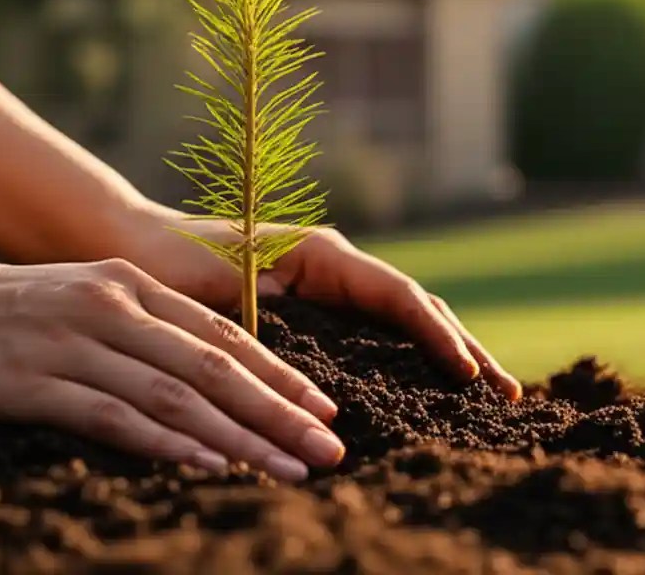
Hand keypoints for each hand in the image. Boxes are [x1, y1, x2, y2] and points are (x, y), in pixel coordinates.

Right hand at [0, 257, 345, 480]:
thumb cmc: (7, 309)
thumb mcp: (85, 296)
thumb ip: (143, 323)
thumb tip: (206, 366)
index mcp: (131, 285)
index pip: (224, 333)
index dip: (280, 373)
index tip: (324, 408)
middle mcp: (113, 308)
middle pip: (215, 366)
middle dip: (280, 411)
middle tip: (330, 449)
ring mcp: (76, 343)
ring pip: (177, 394)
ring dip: (240, 436)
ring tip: (289, 468)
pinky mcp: (37, 382)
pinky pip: (116, 417)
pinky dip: (169, 443)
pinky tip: (210, 465)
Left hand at [117, 207, 521, 399]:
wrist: (136, 248)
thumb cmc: (175, 262)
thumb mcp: (225, 287)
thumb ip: (274, 319)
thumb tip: (320, 380)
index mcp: (323, 255)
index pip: (401, 297)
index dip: (439, 337)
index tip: (469, 376)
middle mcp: (336, 268)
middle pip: (418, 309)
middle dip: (465, 349)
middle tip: (509, 396)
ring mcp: (330, 289)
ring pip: (405, 323)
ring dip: (449, 356)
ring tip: (490, 396)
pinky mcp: (319, 312)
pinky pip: (377, 337)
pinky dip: (412, 361)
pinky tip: (432, 391)